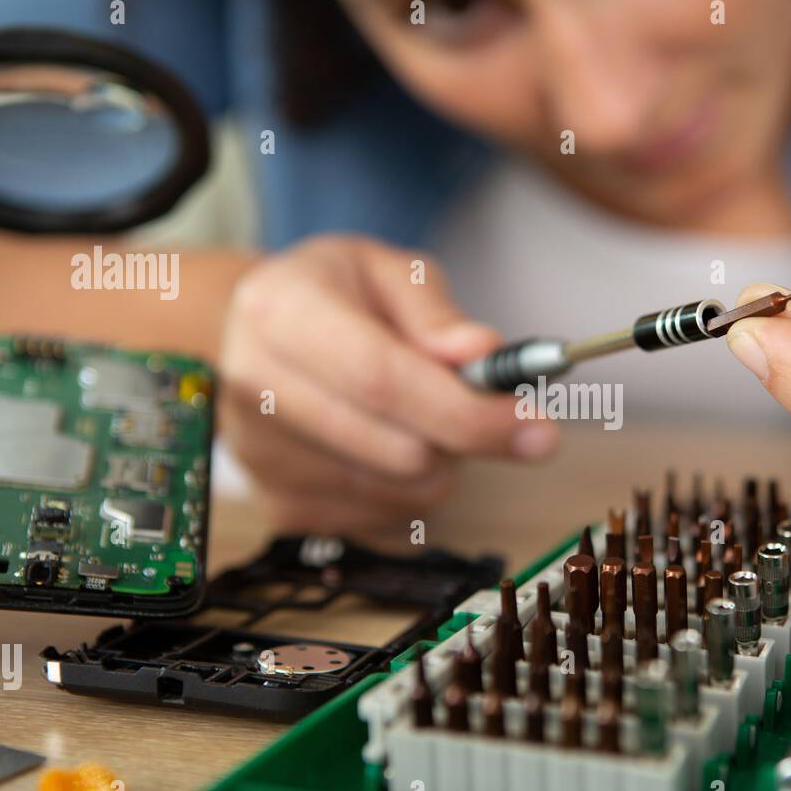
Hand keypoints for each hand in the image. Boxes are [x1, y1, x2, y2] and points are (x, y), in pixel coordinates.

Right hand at [218, 235, 558, 533]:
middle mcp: (254, 387)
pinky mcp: (277, 506)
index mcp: (280, 312)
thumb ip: (438, 313)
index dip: (466, 411)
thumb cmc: (334, 297)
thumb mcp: (387, 271)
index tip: (536, 427)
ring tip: (421, 415)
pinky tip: (389, 444)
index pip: (381, 379)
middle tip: (488, 409)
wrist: (255, 336)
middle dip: (468, 438)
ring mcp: (259, 456)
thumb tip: (486, 355)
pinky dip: (410, 490)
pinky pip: (384, 520)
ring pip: (401, 493)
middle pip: (398, 450)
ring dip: (442, 463)